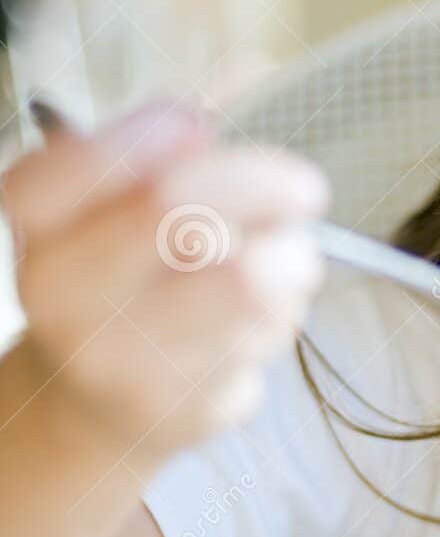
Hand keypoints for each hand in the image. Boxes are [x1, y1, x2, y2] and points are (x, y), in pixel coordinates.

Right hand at [3, 102, 329, 466]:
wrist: (95, 405)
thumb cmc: (117, 286)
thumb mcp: (101, 212)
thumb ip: (141, 161)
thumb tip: (197, 129)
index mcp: (41, 236)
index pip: (79, 166)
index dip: (151, 133)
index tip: (199, 126)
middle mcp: (69, 303)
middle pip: (180, 212)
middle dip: (264, 186)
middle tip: (302, 190)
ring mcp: (126, 364)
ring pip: (254, 279)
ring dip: (291, 259)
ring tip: (279, 261)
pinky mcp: (188, 410)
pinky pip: (270, 335)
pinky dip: (283, 314)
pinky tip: (252, 322)